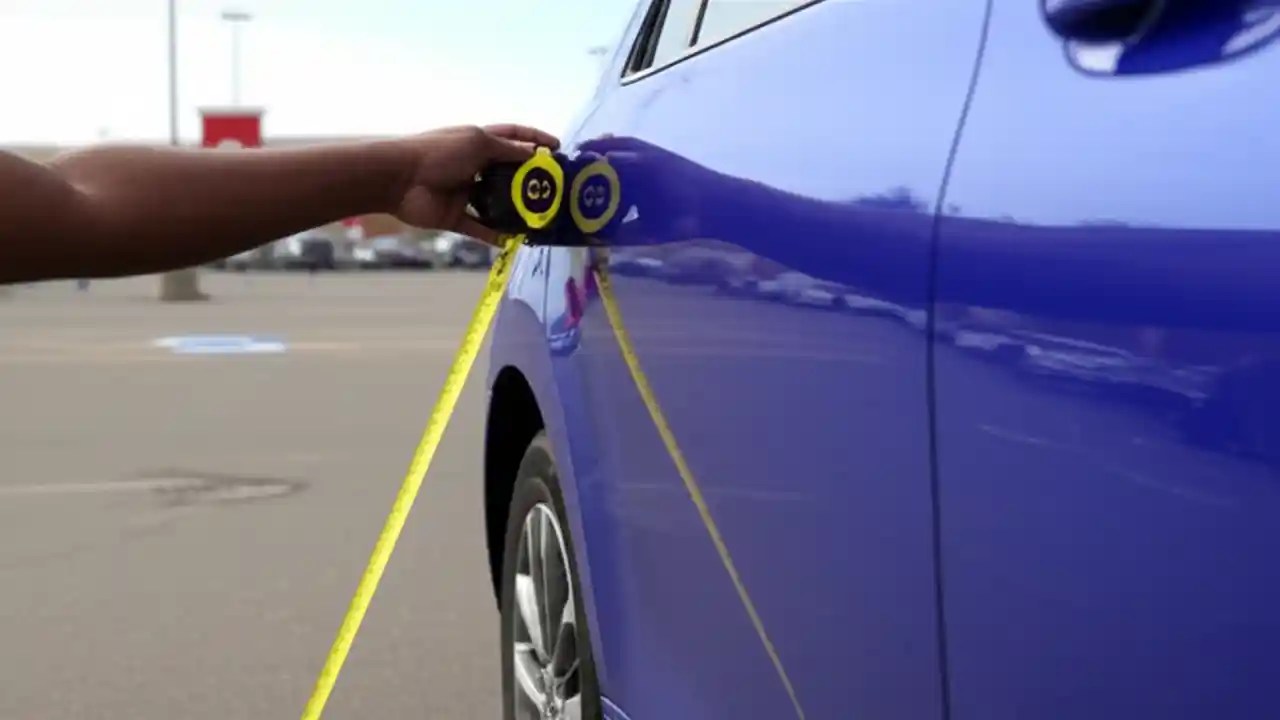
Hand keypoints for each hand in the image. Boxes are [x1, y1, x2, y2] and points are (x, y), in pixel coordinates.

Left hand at [392, 124, 559, 244]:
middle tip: (556, 190)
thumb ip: (506, 151)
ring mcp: (465, 193)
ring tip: (541, 219)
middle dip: (531, 180)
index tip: (558, 148)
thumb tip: (534, 154)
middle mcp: (473, 166)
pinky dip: (495, 236)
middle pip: (508, 173)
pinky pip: (480, 229)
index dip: (535, 139)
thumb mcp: (477, 144)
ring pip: (496, 204)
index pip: (513, 136)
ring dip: (516, 212)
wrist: (397, 179)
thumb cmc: (437, 152)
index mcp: (478, 142)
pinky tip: (514, 242)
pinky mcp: (455, 217)